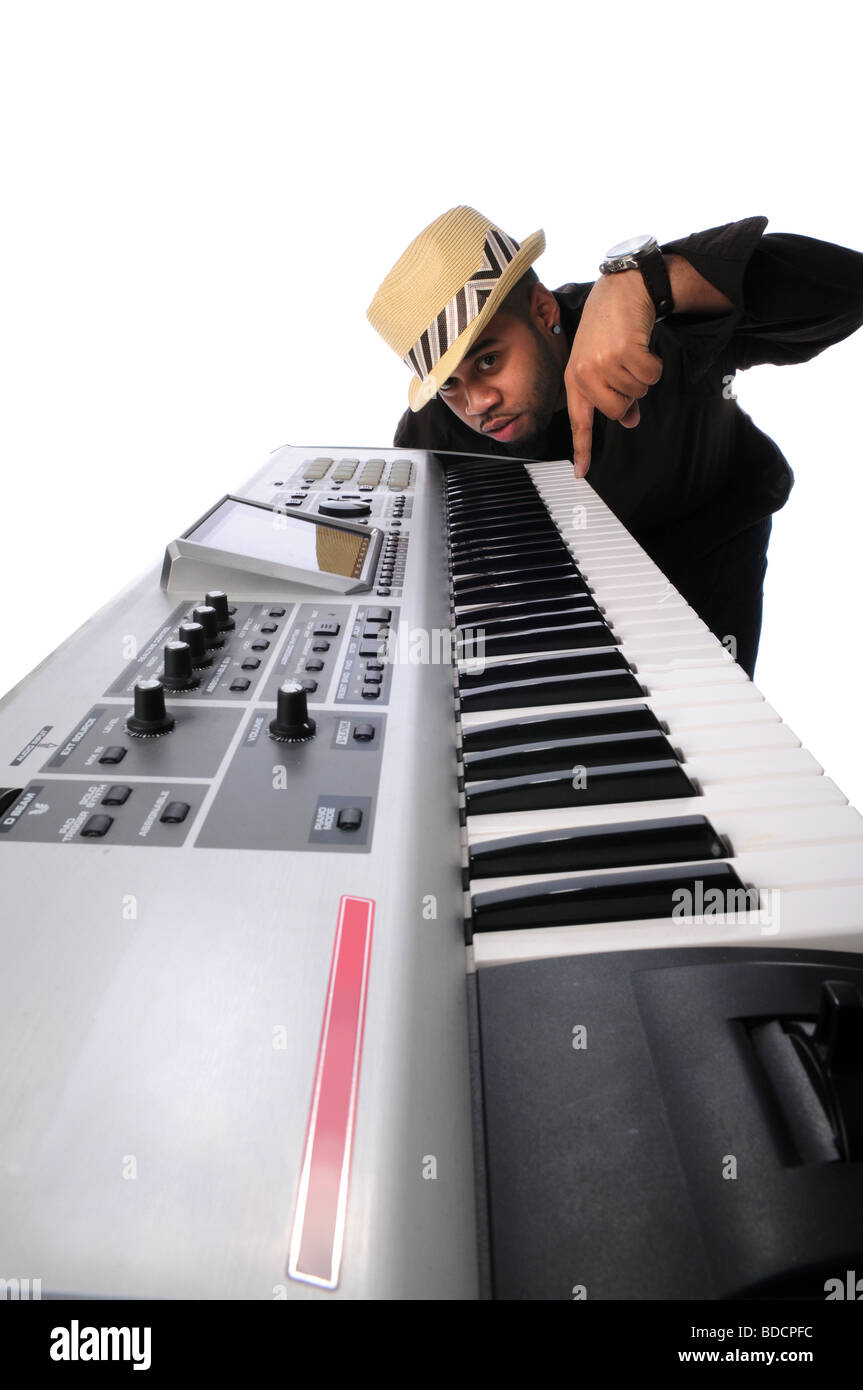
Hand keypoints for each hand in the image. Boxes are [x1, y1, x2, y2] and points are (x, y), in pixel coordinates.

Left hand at [565, 270, 663, 476]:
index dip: (582, 449)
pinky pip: (651, 376)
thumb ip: (611, 392)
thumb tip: (629, 420)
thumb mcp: (601, 361)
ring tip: (631, 351)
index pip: (579, 421)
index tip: (581, 473)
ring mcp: (603, 363)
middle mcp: (585, 374)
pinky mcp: (624, 351)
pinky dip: (654, 364)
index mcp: (575, 379)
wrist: (620, 290)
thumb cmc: (609, 328)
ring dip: (642, 374)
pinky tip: (642, 346)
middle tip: (627, 370)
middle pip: (618, 410)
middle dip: (631, 395)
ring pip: (638, 392)